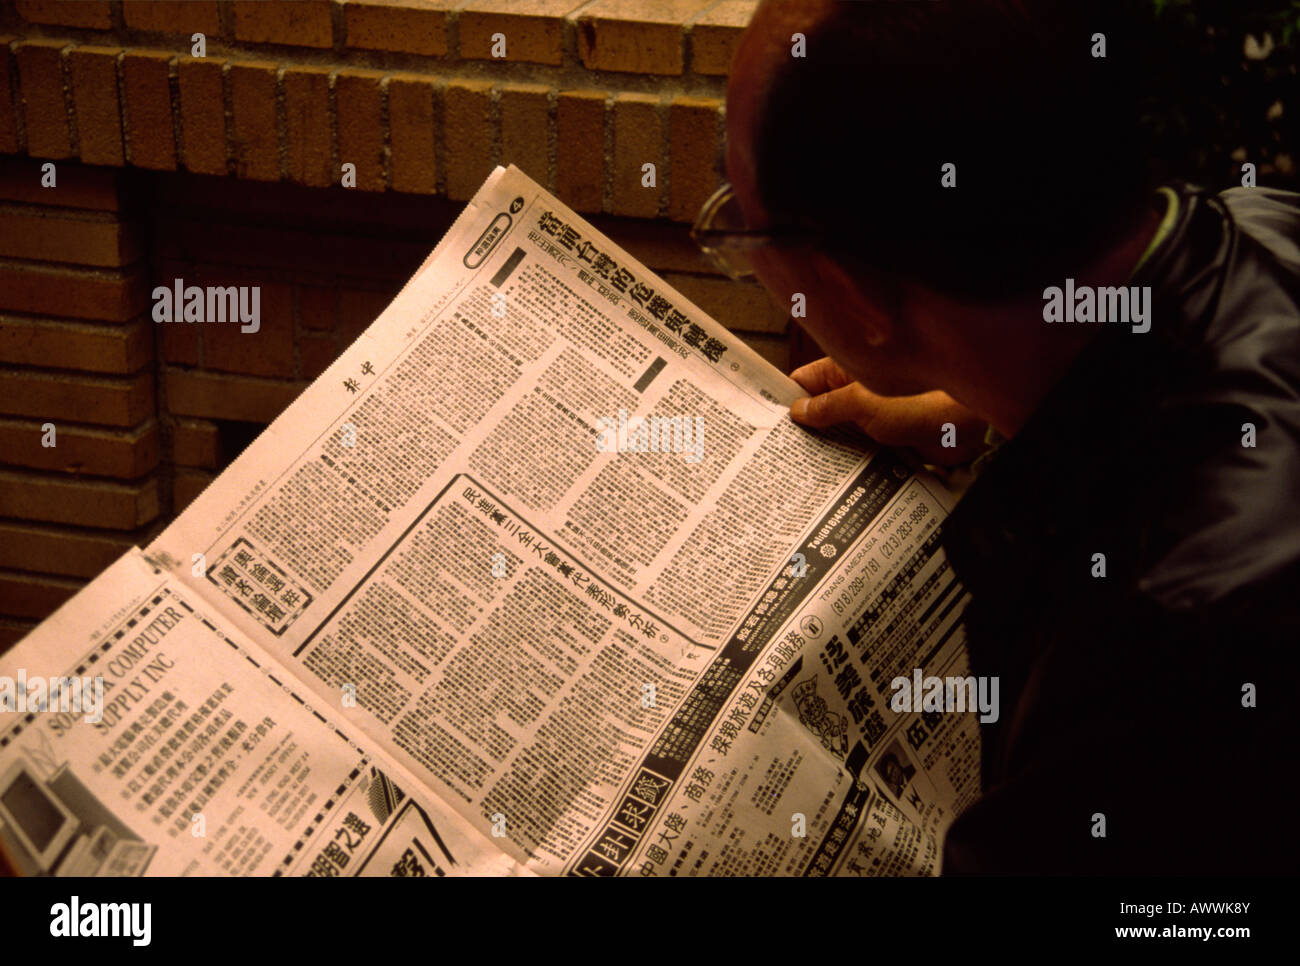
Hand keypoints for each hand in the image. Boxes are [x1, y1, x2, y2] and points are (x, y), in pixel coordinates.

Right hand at [789, 357, 988, 464]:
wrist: (970, 425)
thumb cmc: (924, 400)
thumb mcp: (864, 403)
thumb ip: (828, 408)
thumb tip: (798, 411)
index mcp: (849, 373)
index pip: (806, 382)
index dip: (787, 399)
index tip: (768, 421)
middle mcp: (859, 394)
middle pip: (822, 412)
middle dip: (805, 432)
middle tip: (780, 455)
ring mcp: (875, 419)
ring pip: (842, 437)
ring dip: (828, 452)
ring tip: (801, 474)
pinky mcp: (891, 443)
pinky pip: (863, 455)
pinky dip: (852, 467)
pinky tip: (835, 483)